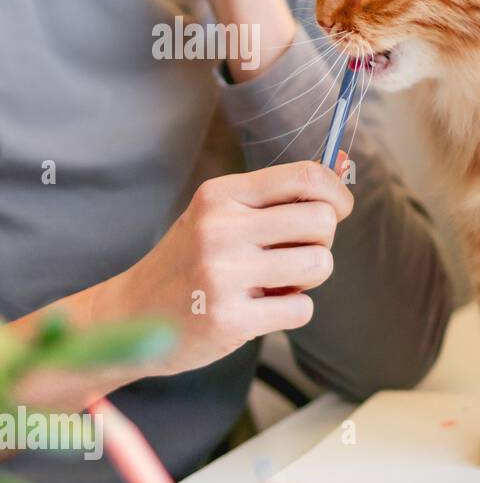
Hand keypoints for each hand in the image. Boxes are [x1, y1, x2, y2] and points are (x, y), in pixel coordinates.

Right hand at [95, 159, 353, 379]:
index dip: (337, 194)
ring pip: (319, 265)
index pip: (305, 175)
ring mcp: (223, 274)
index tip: (337, 210)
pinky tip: (258, 309)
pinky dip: (290, 312)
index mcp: (221, 195)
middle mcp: (220, 228)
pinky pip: (301, 309)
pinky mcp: (229, 320)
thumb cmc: (190, 260)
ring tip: (271, 283)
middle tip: (290, 255)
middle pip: (321, 220)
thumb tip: (345, 162)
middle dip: (320, 242)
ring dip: (307, 279)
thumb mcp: (222, 214)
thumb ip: (281, 193)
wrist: (130, 315)